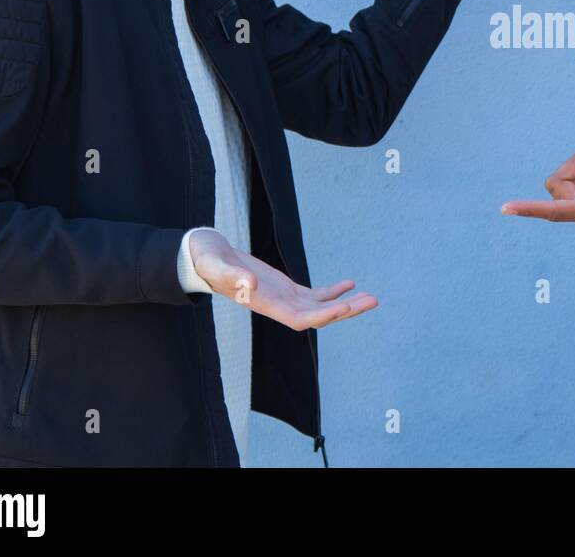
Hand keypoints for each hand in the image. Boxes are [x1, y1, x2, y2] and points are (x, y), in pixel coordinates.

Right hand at [189, 229, 376, 331]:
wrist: (201, 257)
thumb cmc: (206, 260)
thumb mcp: (216, 264)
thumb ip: (231, 277)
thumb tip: (251, 288)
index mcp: (263, 303)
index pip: (299, 318)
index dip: (322, 315)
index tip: (345, 308)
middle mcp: (276, 305)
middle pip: (317, 316)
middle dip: (345, 310)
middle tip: (373, 300)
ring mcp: (281, 297)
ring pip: (319, 306)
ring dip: (344, 303)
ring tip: (370, 297)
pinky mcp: (283, 287)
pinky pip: (312, 294)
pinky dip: (332, 291)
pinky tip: (349, 284)